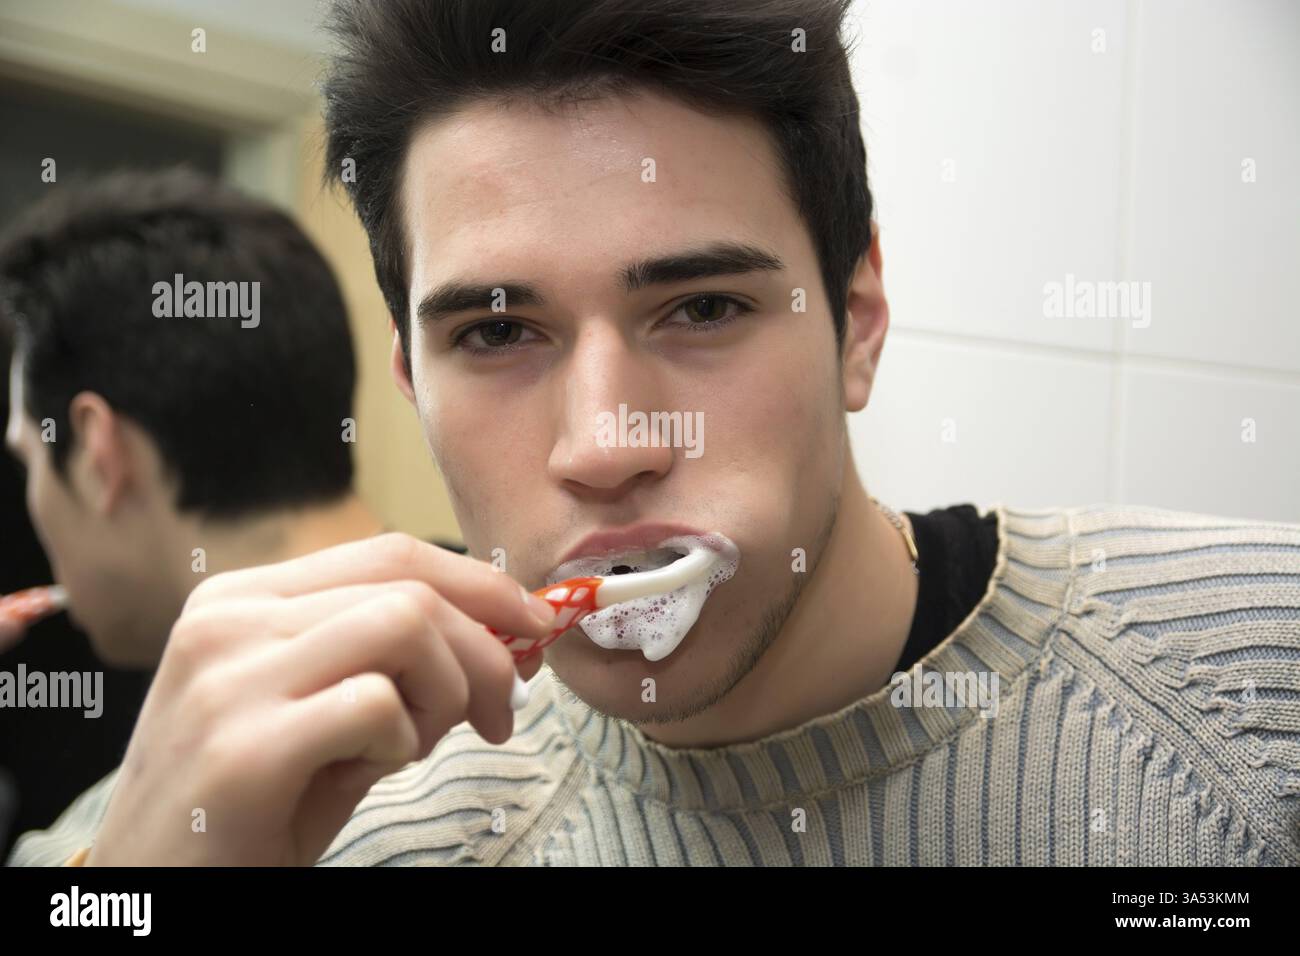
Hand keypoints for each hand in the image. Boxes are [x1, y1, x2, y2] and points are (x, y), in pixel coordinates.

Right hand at [83, 533, 556, 865]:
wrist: (159, 891)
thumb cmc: (254, 804)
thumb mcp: (320, 708)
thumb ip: (393, 658)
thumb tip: (510, 628)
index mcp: (242, 597)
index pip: (391, 553)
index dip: (480, 583)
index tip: (532, 627)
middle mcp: (227, 619)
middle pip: (410, 585)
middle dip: (486, 650)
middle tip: (500, 718)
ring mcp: (229, 677)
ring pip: (405, 626)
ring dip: (447, 693)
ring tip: (413, 750)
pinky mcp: (243, 747)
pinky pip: (376, 705)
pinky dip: (402, 744)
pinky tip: (366, 774)